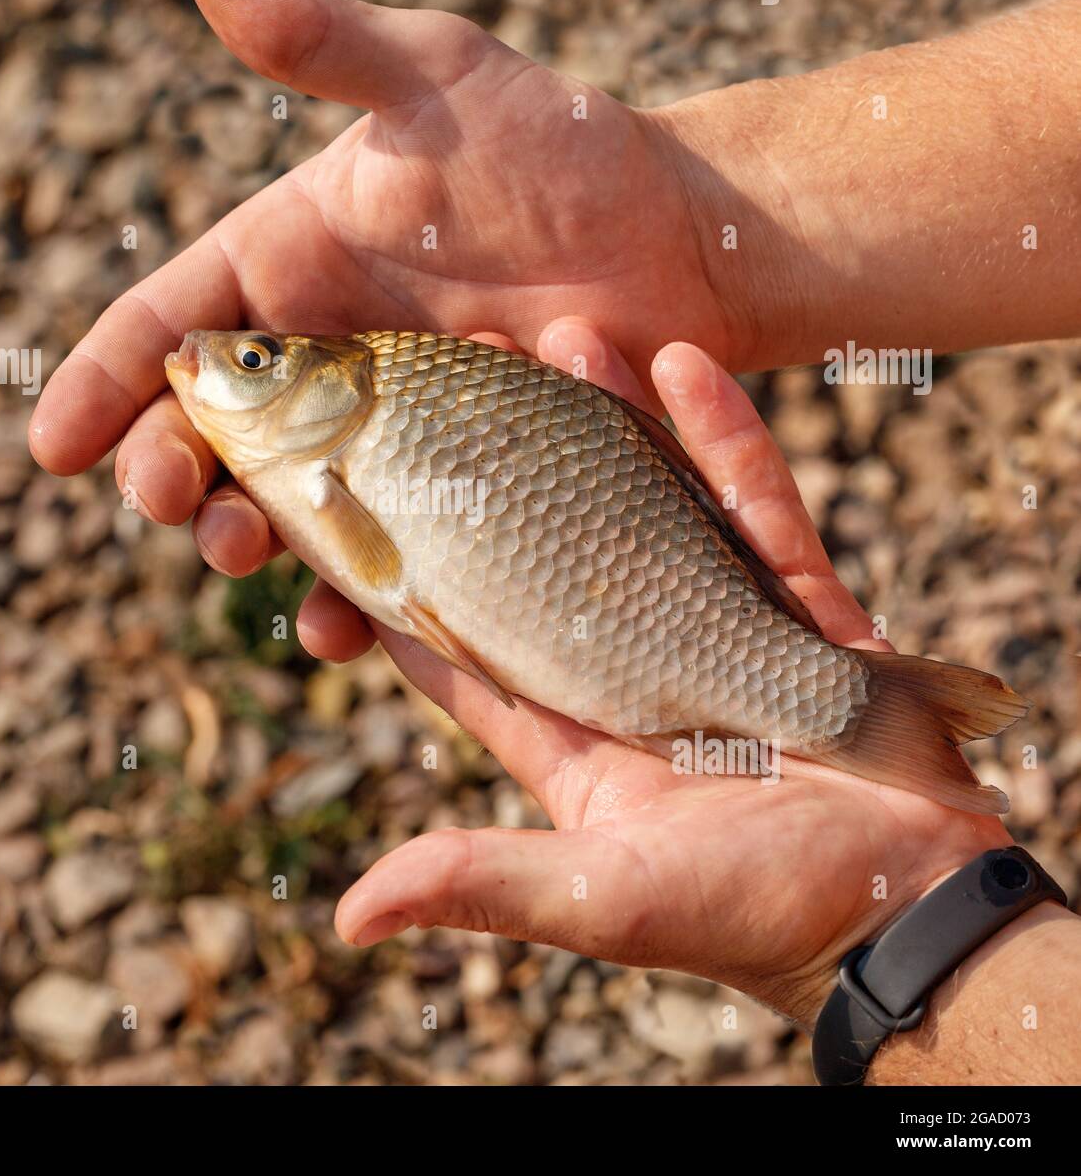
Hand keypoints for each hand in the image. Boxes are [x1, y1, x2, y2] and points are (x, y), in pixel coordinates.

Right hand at [28, 0, 730, 659]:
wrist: (681, 242)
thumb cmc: (563, 149)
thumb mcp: (441, 82)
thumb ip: (328, 44)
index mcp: (292, 265)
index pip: (170, 323)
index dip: (103, 380)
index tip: (52, 445)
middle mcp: (323, 357)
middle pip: (210, 429)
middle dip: (167, 468)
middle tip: (163, 498)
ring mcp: (385, 432)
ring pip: (282, 505)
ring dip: (243, 541)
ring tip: (238, 555)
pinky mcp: (448, 489)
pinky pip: (382, 553)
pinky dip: (351, 596)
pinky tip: (335, 625)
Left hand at [332, 331, 1011, 1027]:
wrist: (911, 917)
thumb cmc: (753, 920)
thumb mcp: (601, 899)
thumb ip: (482, 885)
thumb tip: (347, 918)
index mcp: (570, 729)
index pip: (466, 641)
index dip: (415, 572)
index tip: (367, 496)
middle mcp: (630, 668)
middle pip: (552, 545)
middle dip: (511, 463)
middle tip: (466, 379)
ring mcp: (714, 629)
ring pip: (649, 504)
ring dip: (611, 423)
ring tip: (567, 338)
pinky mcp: (795, 609)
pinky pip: (754, 508)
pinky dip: (725, 439)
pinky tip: (684, 364)